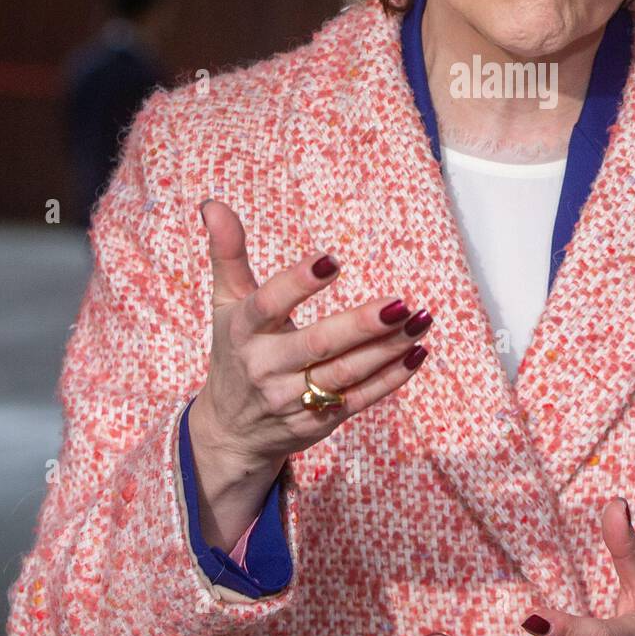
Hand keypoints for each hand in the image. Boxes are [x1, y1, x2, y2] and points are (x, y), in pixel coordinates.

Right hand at [188, 199, 432, 544]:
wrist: (231, 432)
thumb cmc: (235, 352)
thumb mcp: (226, 304)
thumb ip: (227, 254)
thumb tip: (213, 203)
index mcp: (244, 330)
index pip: (269, 304)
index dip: (299, 282)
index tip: (333, 259)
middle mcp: (266, 367)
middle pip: (317, 344)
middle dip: (360, 325)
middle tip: (400, 302)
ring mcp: (293, 400)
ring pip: (346, 372)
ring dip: (388, 347)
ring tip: (421, 319)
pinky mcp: (319, 422)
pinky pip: (360, 399)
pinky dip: (392, 378)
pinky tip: (417, 352)